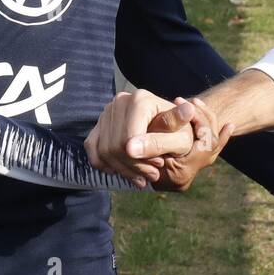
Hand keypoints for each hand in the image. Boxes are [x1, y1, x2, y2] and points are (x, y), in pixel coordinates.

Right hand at [85, 88, 227, 188]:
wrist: (174, 131)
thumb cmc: (181, 134)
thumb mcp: (180, 140)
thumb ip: (159, 142)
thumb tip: (130, 147)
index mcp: (141, 99)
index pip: (128, 139)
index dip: (142, 159)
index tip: (159, 166)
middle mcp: (120, 100)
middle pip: (115, 146)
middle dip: (134, 167)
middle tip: (153, 174)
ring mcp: (108, 111)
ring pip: (104, 150)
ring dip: (123, 170)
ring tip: (144, 175)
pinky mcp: (100, 124)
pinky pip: (93, 148)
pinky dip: (105, 165)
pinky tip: (123, 171)